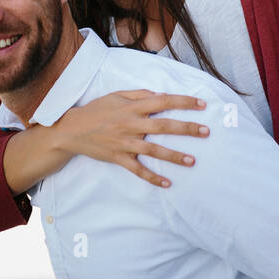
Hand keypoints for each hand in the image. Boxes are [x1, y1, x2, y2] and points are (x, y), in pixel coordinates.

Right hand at [53, 90, 209, 186]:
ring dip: (173, 156)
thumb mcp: (116, 95)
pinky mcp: (119, 158)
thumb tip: (160, 95)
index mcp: (132, 107)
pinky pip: (138, 170)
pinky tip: (167, 184)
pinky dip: (152, 177)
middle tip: (206, 132)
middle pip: (163, 126)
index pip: (163, 102)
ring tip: (192, 161)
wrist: (72, 130)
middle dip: (186, 129)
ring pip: (153, 150)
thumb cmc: (97, 110)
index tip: (202, 104)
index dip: (183, 102)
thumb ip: (139, 94)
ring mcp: (125, 143)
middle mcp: (131, 124)